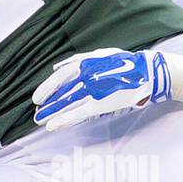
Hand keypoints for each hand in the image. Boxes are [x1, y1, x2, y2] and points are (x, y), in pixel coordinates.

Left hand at [32, 47, 171, 130]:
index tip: (37, 98)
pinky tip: (52, 126)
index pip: (59, 77)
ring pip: (66, 104)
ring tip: (40, 121)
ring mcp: (92, 91)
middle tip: (36, 113)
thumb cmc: (124, 63)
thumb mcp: (100, 55)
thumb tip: (57, 67)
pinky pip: (78, 113)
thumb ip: (78, 60)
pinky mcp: (99, 104)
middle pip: (60, 93)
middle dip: (47, 104)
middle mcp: (85, 77)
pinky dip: (64, 120)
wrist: (146, 73)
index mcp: (85, 64)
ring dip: (51, 113)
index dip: (46, 88)